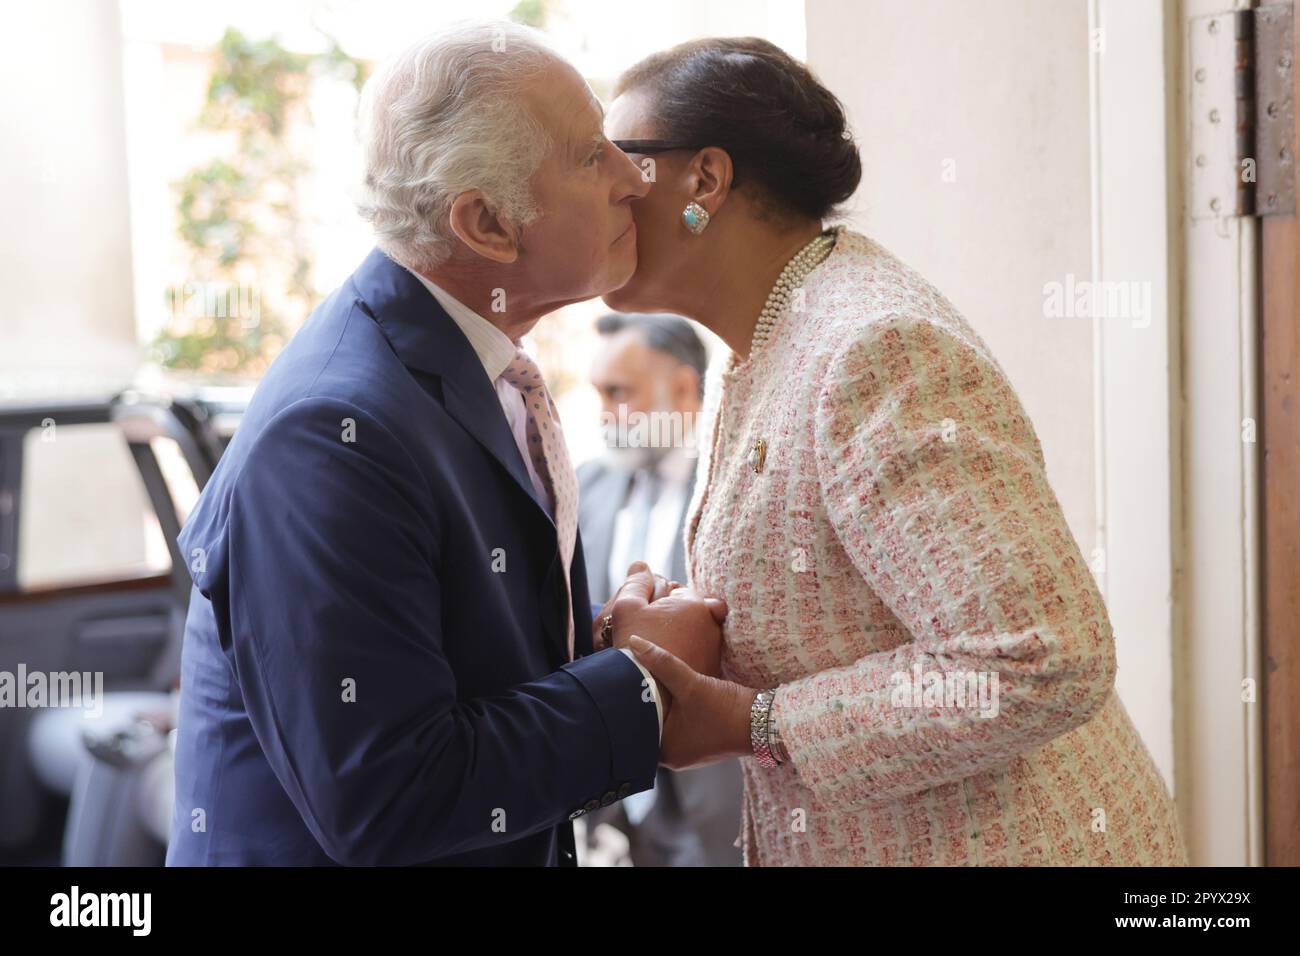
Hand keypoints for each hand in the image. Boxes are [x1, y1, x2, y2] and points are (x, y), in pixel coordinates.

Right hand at [592, 562, 726, 681]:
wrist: (642, 691)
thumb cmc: (632, 645)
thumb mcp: (627, 606)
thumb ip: (636, 582)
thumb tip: (641, 565)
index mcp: (693, 604)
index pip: (676, 595)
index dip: (658, 605)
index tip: (646, 620)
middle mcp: (711, 624)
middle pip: (689, 615)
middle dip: (674, 620)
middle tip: (652, 637)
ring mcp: (714, 649)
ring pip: (695, 636)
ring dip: (682, 639)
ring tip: (660, 653)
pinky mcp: (712, 672)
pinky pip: (698, 658)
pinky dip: (687, 658)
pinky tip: (668, 669)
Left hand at [626, 636, 757, 770]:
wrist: (763, 720)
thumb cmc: (725, 708)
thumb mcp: (691, 683)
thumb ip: (662, 662)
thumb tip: (635, 643)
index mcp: (665, 753)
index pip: (634, 732)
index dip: (626, 710)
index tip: (618, 689)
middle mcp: (674, 758)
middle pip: (649, 729)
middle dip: (643, 707)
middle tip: (630, 683)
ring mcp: (689, 752)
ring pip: (664, 727)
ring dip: (660, 709)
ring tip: (647, 685)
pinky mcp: (701, 743)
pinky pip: (679, 727)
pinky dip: (674, 714)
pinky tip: (672, 696)